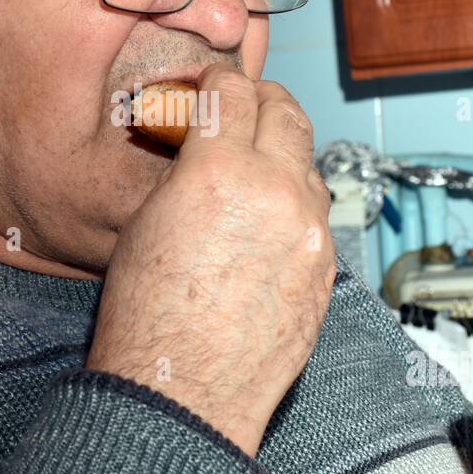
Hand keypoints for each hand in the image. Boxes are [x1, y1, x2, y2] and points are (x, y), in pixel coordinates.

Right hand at [87, 62, 335, 456]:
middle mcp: (277, 192)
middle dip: (262, 101)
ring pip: (309, 161)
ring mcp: (310, 231)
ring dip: (283, 151)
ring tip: (253, 166)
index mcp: (221, 171)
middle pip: (286, 112)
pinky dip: (296, 199)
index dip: (217, 80)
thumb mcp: (146, 221)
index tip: (208, 86)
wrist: (182, 393)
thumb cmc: (147, 318)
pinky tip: (268, 217)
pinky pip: (317, 211)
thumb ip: (186, 169)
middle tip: (239, 107)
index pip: (235, 90)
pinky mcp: (326, 267)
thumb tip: (202, 147)